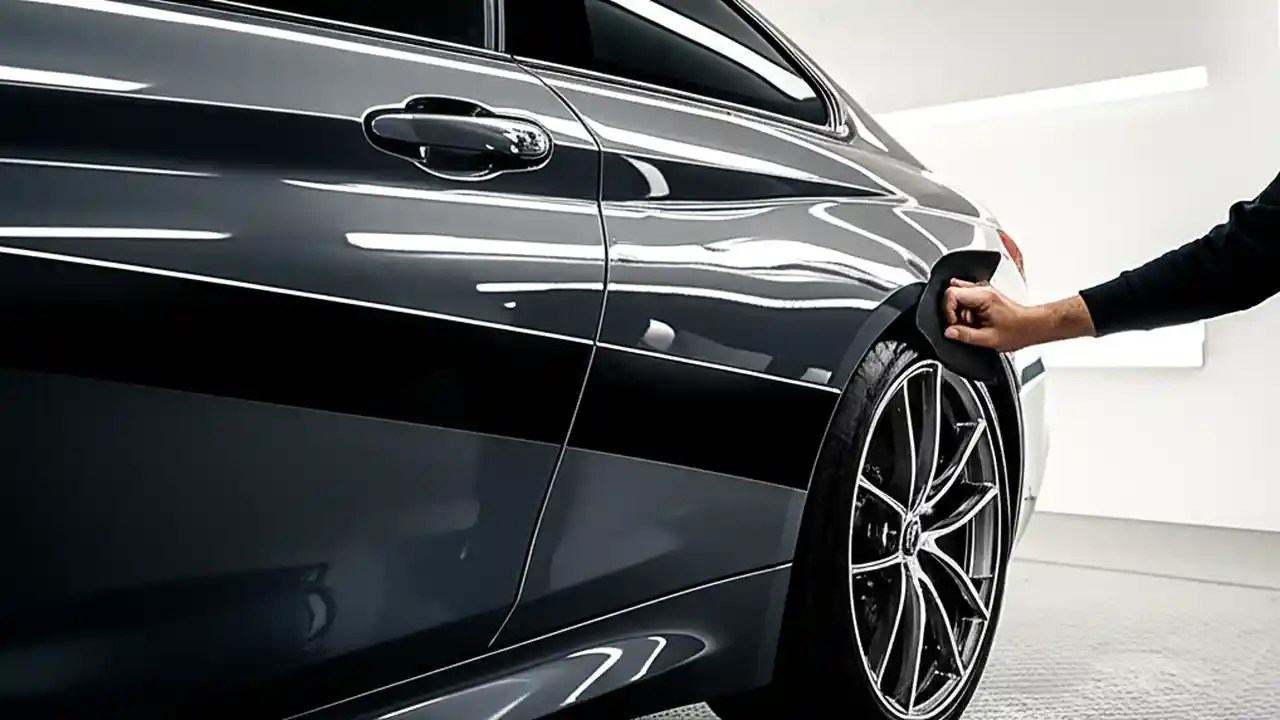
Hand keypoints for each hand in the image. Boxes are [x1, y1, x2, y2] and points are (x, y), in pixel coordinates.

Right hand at [942, 280, 1095, 351]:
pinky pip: (965, 301)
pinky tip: (974, 321)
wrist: (1032, 326)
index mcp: (983, 296)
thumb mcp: (989, 339)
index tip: (954, 324)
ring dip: (960, 313)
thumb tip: (948, 332)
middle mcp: (982, 290)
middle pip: (952, 293)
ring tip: (973, 324)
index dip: (948, 311)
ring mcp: (982, 292)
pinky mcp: (983, 297)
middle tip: (965, 325)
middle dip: (953, 312)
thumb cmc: (1018, 330)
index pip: (951, 293)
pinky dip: (965, 312)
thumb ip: (966, 335)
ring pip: (958, 297)